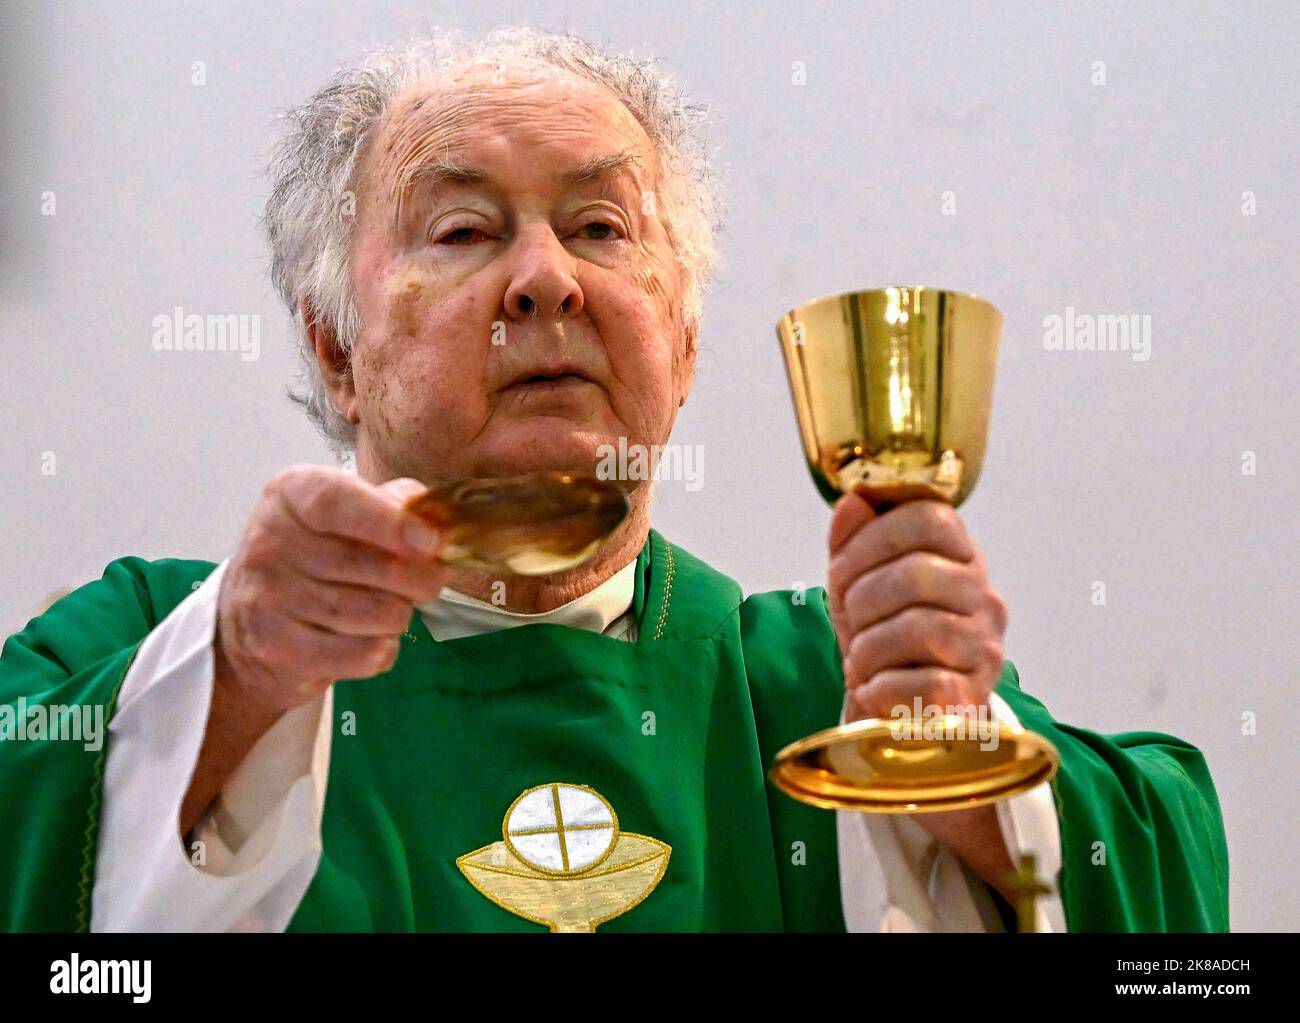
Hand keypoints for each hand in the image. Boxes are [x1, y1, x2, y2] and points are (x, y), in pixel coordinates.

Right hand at [214, 465, 447, 716]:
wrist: (251, 622)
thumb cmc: (317, 555)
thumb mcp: (348, 512)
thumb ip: (394, 504)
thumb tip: (434, 525)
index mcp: (290, 495)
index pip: (335, 502)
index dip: (390, 522)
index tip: (432, 542)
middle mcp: (270, 542)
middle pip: (375, 565)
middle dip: (421, 578)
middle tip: (425, 581)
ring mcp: (268, 599)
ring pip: (378, 613)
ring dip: (400, 616)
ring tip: (386, 609)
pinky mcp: (278, 649)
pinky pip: (365, 654)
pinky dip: (383, 650)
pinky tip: (370, 639)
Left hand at [826, 493, 1006, 727]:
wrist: (904, 715)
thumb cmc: (883, 640)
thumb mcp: (858, 584)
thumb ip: (853, 540)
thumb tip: (854, 501)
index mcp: (959, 557)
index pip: (929, 517)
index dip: (872, 537)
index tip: (842, 570)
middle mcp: (984, 597)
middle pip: (919, 573)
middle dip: (863, 598)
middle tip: (851, 623)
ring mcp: (985, 648)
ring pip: (921, 628)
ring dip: (870, 647)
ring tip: (861, 661)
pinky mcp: (974, 698)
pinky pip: (928, 683)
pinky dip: (883, 687)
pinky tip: (872, 690)